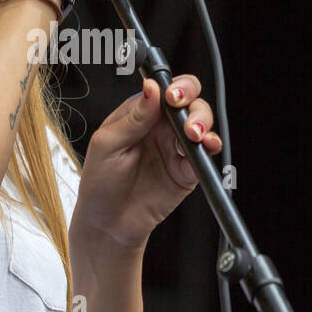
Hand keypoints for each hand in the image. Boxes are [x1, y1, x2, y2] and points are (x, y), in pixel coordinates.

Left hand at [71, 74, 222, 252]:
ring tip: (194, 134)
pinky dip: (211, 147)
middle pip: (189, 102)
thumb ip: (132, 118)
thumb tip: (151, 89)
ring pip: (201, 124)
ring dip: (203, 123)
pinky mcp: (187, 171)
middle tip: (184, 113)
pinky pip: (205, 155)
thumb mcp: (106, 145)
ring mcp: (175, 148)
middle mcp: (160, 128)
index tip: (172, 95)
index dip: (174, 87)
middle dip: (192, 102)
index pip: (164, 89)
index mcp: (140, 115)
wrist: (108, 223)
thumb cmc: (100, 183)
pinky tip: (207, 145)